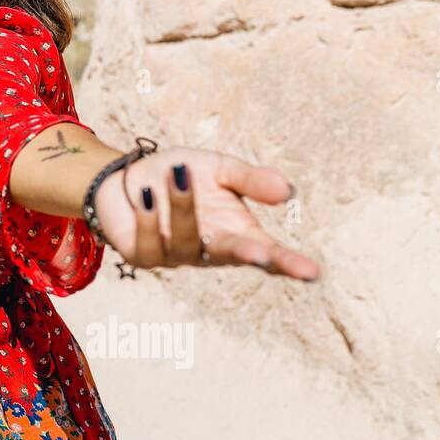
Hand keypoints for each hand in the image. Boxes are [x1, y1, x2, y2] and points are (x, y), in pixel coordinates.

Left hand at [92, 145, 319, 280]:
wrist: (127, 174)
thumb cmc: (179, 173)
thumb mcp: (220, 168)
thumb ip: (251, 180)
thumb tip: (288, 192)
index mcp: (237, 232)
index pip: (269, 254)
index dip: (289, 264)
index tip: (311, 271)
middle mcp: (211, 250)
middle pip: (234, 257)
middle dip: (247, 254)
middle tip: (261, 251)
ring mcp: (176, 257)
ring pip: (186, 242)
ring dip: (183, 207)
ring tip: (178, 175)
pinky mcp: (143, 256)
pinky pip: (149, 244)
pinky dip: (148, 219)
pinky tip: (145, 196)